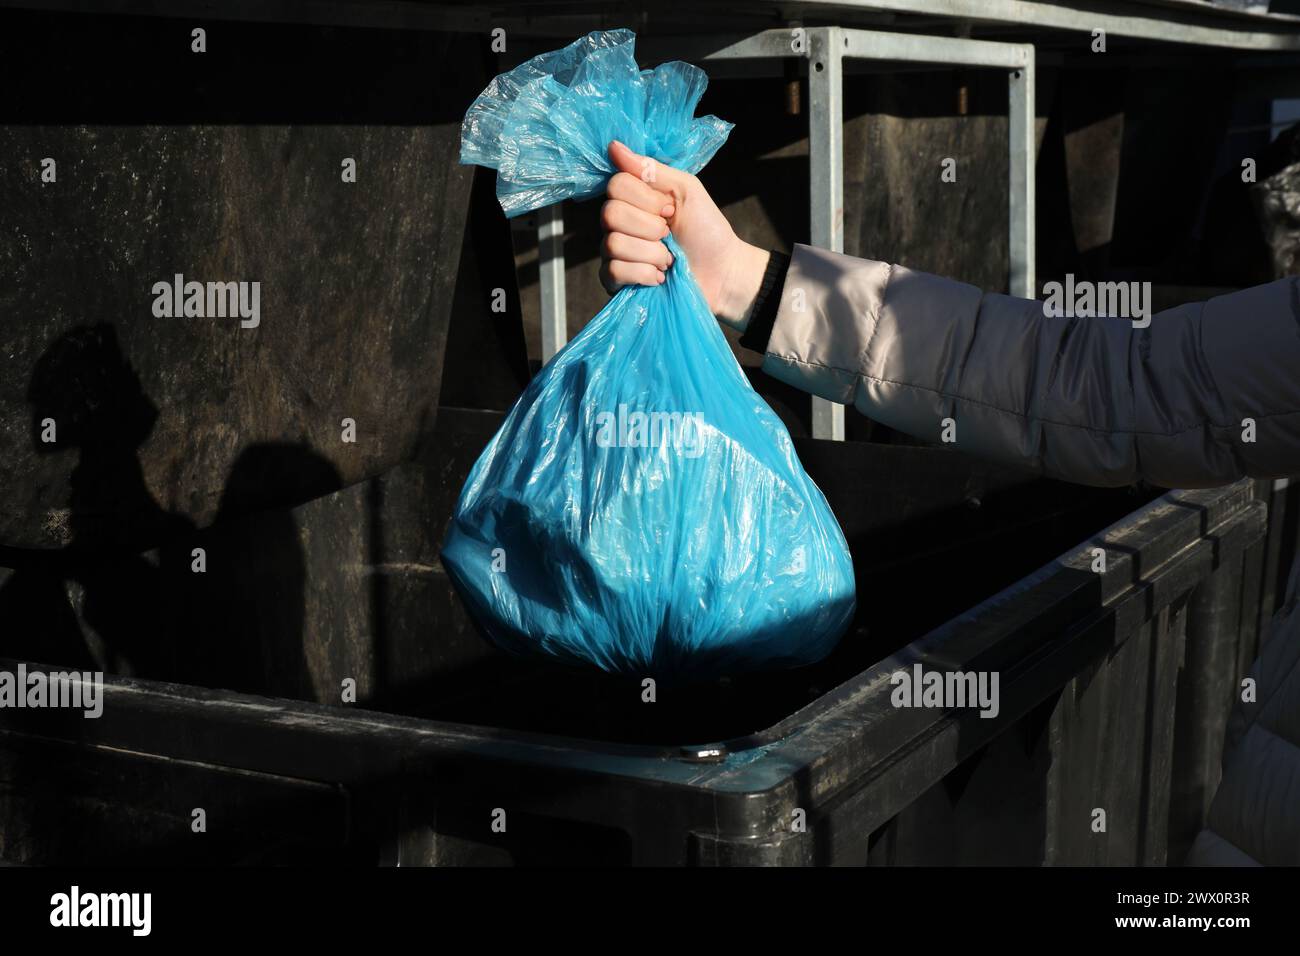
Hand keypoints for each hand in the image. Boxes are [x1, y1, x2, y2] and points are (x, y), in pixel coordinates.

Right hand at [599, 141, 770, 328]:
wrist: (721, 272)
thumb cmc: (706, 230)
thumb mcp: (686, 190)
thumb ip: (652, 169)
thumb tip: (614, 146)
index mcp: (632, 198)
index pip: (615, 186)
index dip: (646, 200)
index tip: (670, 209)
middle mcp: (618, 223)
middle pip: (610, 215)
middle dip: (649, 228)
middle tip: (669, 235)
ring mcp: (614, 253)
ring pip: (614, 245)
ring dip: (651, 254)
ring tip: (669, 260)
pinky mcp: (615, 281)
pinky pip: (613, 272)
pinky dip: (643, 274)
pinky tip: (658, 277)